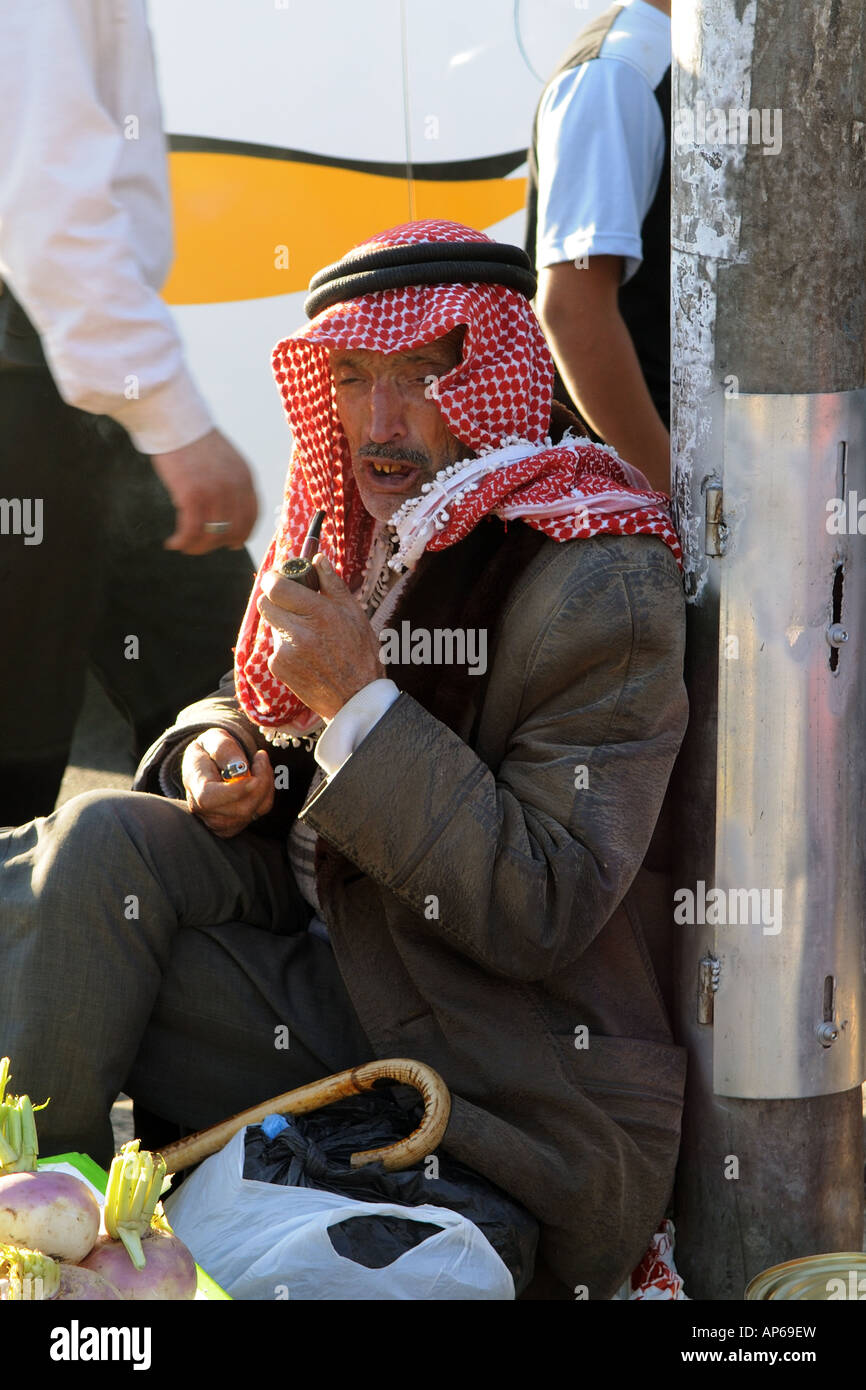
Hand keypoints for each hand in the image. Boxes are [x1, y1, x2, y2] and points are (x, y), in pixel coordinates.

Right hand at [151, 428, 258, 553]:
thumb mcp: (224, 459)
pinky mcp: (193, 496)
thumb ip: (230, 482)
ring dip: (197, 547)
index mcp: (246, 477)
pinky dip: (182, 542)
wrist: (174, 420)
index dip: (243, 534)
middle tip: (201, 546)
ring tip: (184, 546)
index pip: (252, 516)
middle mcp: (236, 487)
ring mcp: (216, 492)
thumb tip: (226, 510)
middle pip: (233, 531)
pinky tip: (172, 543)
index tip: (231, 543)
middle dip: (216, 544)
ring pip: (212, 536)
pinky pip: (191, 531)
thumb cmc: (193, 439)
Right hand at [181, 729, 273, 837]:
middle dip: (260, 782)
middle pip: (240, 808)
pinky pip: (260, 810)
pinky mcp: (233, 826)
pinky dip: (267, 792)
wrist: (209, 763)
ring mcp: (218, 822)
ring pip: (254, 810)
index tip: (253, 776)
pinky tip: (260, 776)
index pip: (210, 798)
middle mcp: (202, 809)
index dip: (235, 791)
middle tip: (261, 756)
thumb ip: (224, 750)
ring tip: (259, 762)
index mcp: (193, 783)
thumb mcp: (213, 739)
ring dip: (265, 784)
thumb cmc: (210, 749)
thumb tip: (241, 768)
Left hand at [257, 554, 383, 720]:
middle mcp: (298, 632)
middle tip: (291, 602)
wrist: (356, 698)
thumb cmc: (361, 654)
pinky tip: (306, 655)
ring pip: (271, 624)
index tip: (278, 578)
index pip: (276, 587)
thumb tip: (317, 558)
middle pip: (266, 603)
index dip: (274, 579)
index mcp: (319, 613)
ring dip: (284, 623)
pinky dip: (286, 646)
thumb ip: (332, 583)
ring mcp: (285, 652)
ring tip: (308, 635)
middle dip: (275, 599)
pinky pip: (274, 646)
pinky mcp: (278, 668)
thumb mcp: (354, 614)